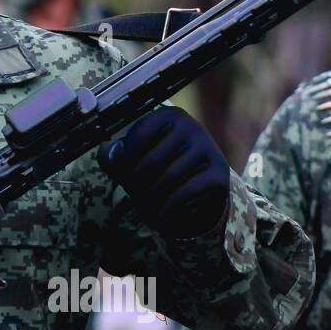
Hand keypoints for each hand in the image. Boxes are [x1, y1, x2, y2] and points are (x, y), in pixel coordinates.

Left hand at [98, 106, 229, 239]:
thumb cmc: (158, 168)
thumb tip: (112, 154)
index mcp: (168, 115)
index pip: (139, 135)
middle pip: (152, 161)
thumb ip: (112, 155)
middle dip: (137, 185)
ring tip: (145, 209)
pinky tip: (161, 214)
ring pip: (168, 178)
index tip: (122, 175)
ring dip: (151, 199)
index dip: (125, 160)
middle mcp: (191, 126)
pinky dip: (168, 207)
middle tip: (133, 197)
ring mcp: (208, 148)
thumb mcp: (132, 158)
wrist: (198, 186)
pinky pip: (186, 191)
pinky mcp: (219, 171)